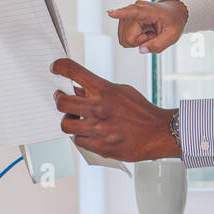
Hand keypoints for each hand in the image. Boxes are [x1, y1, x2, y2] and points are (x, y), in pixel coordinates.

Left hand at [51, 58, 178, 161]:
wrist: (158, 133)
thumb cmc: (142, 112)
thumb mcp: (122, 91)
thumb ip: (99, 90)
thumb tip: (77, 90)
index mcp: (104, 91)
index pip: (74, 71)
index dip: (60, 66)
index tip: (55, 68)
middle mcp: (98, 109)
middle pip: (61, 102)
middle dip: (59, 99)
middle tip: (61, 99)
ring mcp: (97, 130)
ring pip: (66, 125)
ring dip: (69, 121)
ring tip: (77, 119)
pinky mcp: (99, 147)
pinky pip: (79, 141)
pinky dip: (82, 137)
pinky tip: (91, 133)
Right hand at [108, 0, 188, 52]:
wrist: (172, 12)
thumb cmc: (173, 21)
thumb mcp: (173, 36)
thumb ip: (159, 45)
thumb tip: (141, 49)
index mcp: (149, 10)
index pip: (133, 12)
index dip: (121, 13)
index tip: (111, 13)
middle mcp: (135, 9)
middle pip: (127, 37)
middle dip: (140, 41)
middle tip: (152, 34)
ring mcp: (128, 15)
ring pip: (124, 38)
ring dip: (137, 40)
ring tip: (149, 32)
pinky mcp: (124, 20)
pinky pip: (124, 37)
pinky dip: (135, 39)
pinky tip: (144, 32)